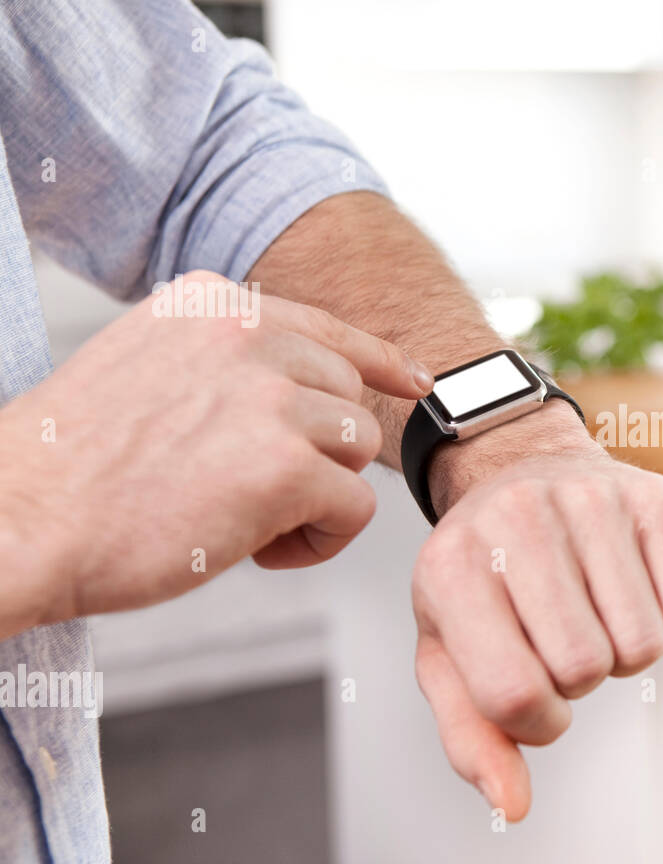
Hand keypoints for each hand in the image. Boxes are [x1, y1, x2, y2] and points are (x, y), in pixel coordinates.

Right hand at [0, 271, 430, 635]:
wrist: (20, 518)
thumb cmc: (74, 465)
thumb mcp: (148, 367)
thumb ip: (222, 361)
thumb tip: (306, 385)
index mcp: (212, 304)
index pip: (327, 328)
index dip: (379, 361)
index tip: (414, 380)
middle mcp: (248, 335)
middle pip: (347, 398)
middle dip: (316, 452)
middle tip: (248, 493)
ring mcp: (272, 397)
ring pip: (356, 450)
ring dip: (316, 496)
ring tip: (247, 522)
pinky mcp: (287, 466)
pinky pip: (355, 507)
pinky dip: (319, 541)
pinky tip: (259, 550)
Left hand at [411, 404, 662, 819]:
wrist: (519, 467)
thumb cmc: (484, 572)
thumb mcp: (450, 648)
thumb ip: (472, 734)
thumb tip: (512, 806)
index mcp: (451, 568)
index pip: (513, 695)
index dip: (536, 722)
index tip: (535, 695)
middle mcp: (517, 521)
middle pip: (584, 668)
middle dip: (579, 681)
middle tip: (563, 641)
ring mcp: (591, 502)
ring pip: (643, 645)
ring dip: (625, 655)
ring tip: (593, 613)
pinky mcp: (655, 499)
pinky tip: (632, 594)